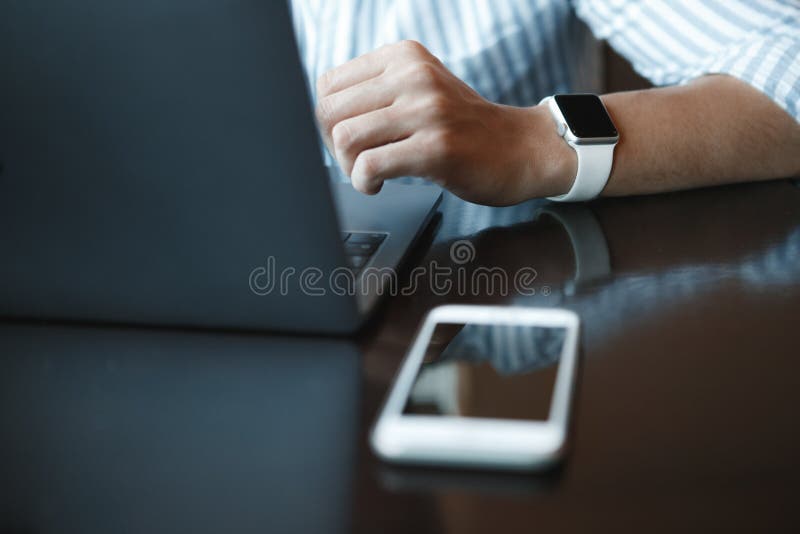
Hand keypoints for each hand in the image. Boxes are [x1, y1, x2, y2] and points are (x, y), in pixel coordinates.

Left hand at [315, 40, 573, 205]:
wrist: (521, 149)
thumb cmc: (465, 128)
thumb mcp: (422, 90)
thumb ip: (378, 92)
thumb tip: (322, 116)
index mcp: (403, 57)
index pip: (328, 85)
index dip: (328, 121)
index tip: (352, 141)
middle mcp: (413, 75)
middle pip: (329, 111)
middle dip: (332, 146)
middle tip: (356, 162)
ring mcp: (426, 110)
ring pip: (345, 137)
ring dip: (348, 166)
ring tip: (368, 175)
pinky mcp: (435, 147)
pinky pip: (370, 165)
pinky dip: (363, 182)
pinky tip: (377, 185)